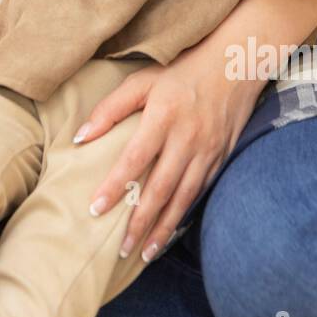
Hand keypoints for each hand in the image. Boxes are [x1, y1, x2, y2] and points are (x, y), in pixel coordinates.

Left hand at [77, 54, 262, 260]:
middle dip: (140, 222)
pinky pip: (200, 193)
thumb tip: (80, 139)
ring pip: (183, 198)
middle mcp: (187, 138)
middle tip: (121, 249)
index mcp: (163, 117)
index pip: (134, 159)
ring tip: (145, 253)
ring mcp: (207, 151)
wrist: (236, 63)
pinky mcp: (221, 157)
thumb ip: (109, 109)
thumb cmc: (181, 72)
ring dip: (163, 228)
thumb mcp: (142, 81)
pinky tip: (171, 230)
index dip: (115, 186)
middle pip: (160, 188)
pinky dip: (184, 215)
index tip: (95, 209)